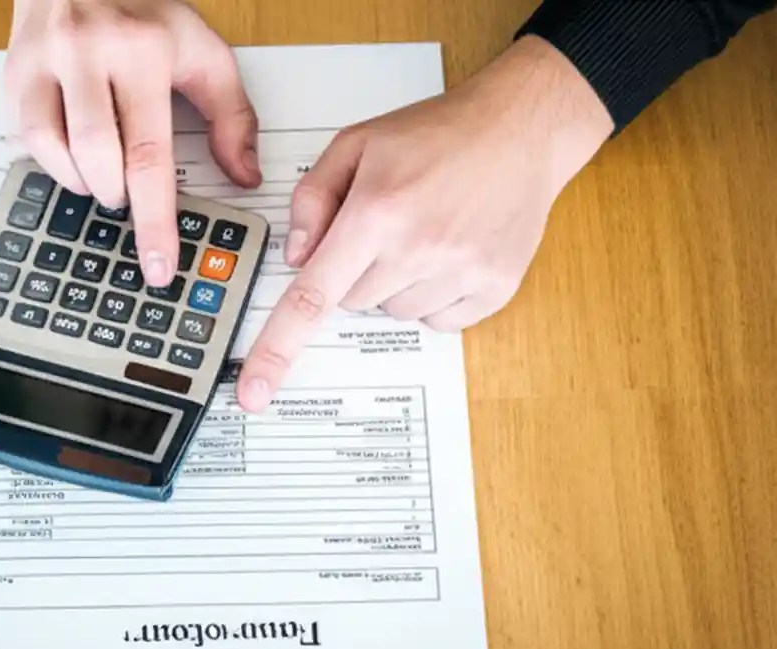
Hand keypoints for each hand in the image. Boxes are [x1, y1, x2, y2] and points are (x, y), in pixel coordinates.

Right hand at [5, 0, 261, 286]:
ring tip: (105, 176)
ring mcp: (44, 61)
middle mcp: (87, 53)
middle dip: (118, 196)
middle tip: (131, 196)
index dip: (155, 221)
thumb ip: (231, 113)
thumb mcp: (200, 47)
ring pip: (54, 152)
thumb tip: (244, 173)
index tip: (159, 263)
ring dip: (84, 181)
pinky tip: (75, 157)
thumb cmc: (141, 8)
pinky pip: (28, 138)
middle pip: (98, 160)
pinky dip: (55, 162)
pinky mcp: (15, 72)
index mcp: (142, 50)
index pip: (149, 156)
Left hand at [236, 36, 613, 411]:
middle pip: (351, 302)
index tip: (254, 391)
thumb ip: (313, 198)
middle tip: (386, 226)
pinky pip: (438, 321)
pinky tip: (450, 250)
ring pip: (393, 313)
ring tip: (425, 230)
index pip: (312, 296)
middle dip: (355, 270)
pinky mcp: (494, 289)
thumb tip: (298, 257)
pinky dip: (435, 296)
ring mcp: (461, 273)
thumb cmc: (438, 133)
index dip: (277, 348)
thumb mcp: (357, 144)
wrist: (522, 128)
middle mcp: (418, 248)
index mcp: (376, 212)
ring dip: (397, 283)